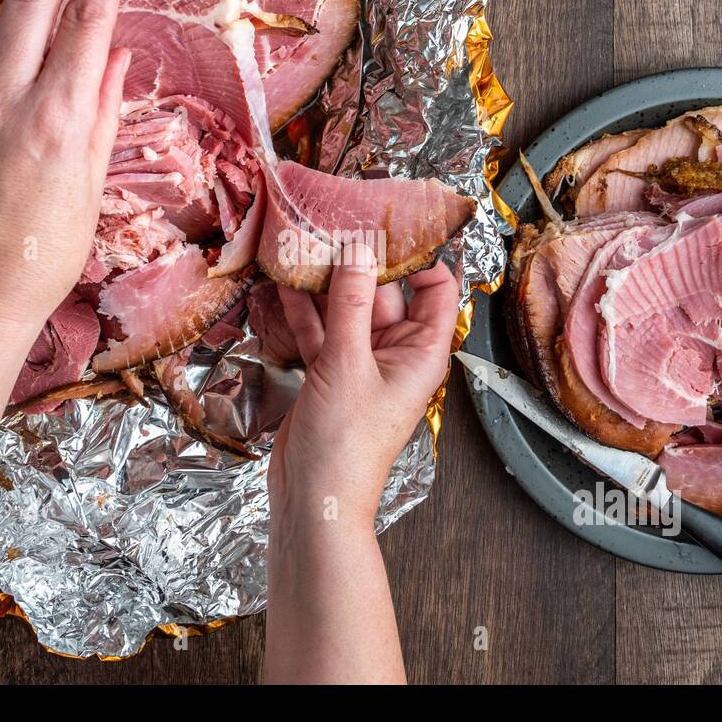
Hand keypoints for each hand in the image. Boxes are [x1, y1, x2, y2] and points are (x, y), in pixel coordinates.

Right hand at [272, 245, 461, 528]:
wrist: (314, 499)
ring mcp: (361, 364)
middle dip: (362, 260)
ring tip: (306, 242)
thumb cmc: (347, 446)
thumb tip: (360, 251)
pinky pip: (321, 331)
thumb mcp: (349, 364)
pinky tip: (285, 282)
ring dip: (328, 282)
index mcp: (423, 353)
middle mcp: (397, 354)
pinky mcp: (330, 374)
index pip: (436, 289)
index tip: (394, 222)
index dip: (420, 255)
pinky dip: (305, 310)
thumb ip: (351, 304)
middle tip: (337, 221)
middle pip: (386, 293)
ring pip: (348, 309)